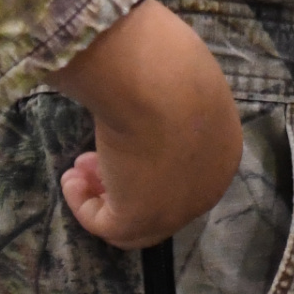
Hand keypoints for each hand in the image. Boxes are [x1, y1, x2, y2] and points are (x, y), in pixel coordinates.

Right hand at [48, 0, 242, 248]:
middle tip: (89, 158)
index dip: (147, 159)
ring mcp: (177, 210)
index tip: (119, 140)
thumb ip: (166, 98)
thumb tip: (144, 85)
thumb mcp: (178, 82)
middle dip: (122, 178)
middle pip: (159, 196)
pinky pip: (106, 225)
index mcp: (223, 150)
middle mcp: (207, 187)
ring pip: (136, 217)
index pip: (183, 170)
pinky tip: (70, 179)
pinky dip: (84, 206)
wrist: (160, 82)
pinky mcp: (140, 220)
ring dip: (102, 194)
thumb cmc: (170, 69)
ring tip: (76, 169)